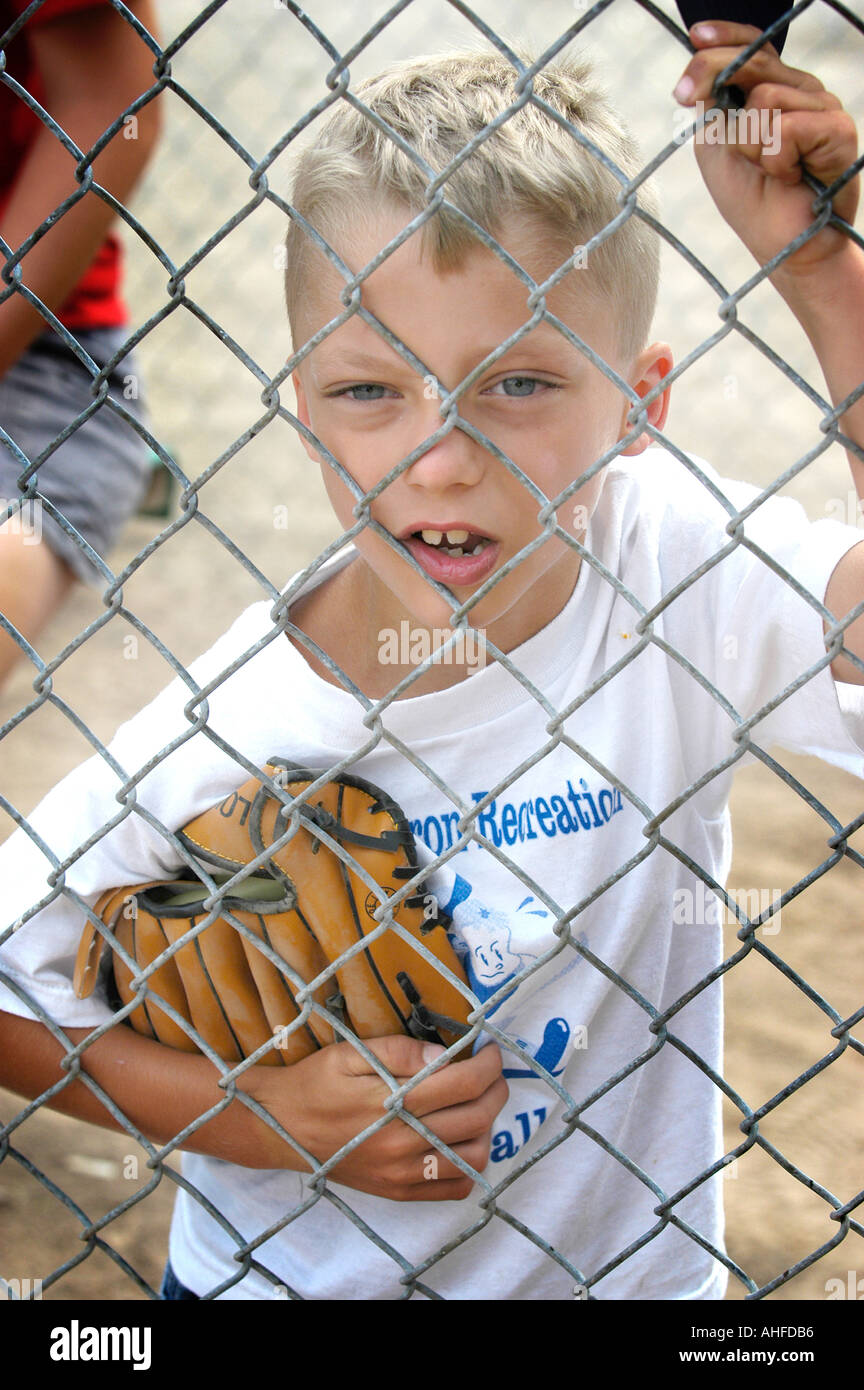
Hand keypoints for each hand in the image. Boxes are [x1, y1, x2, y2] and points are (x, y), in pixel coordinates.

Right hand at [247, 1035, 507, 1200]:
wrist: (279, 1128)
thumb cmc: (315, 1083)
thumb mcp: (351, 1053)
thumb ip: (401, 1051)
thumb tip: (446, 1055)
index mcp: (393, 1105)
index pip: (466, 1084)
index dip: (489, 1063)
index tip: (489, 1048)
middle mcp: (403, 1145)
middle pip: (478, 1118)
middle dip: (496, 1088)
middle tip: (490, 1070)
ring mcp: (402, 1175)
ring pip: (474, 1158)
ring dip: (487, 1127)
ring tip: (475, 1104)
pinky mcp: (398, 1192)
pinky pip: (453, 1188)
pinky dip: (469, 1164)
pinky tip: (459, 1138)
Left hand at [673, 21, 858, 280]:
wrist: (787, 246)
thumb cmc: (753, 202)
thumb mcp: (718, 150)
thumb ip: (714, 108)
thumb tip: (706, 73)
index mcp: (773, 91)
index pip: (754, 47)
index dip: (725, 38)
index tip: (696, 37)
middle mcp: (800, 92)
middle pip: (755, 61)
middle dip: (715, 75)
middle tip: (685, 98)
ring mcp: (822, 107)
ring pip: (766, 98)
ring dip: (753, 145)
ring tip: (772, 172)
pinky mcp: (838, 129)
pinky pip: (787, 128)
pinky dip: (776, 160)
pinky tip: (792, 177)